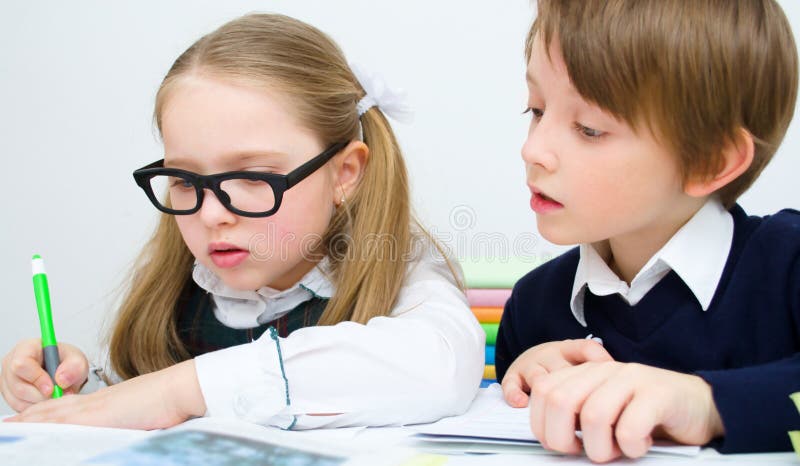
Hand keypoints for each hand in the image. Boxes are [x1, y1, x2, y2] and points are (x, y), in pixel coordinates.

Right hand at [1, 338, 88, 411]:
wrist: (64, 372)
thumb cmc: (66, 362)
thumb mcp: (77, 360)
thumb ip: (74, 367)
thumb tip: (62, 379)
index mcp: (27, 348)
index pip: (22, 364)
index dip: (37, 379)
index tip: (52, 388)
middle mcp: (11, 362)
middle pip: (18, 386)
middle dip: (41, 395)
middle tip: (57, 395)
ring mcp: (7, 379)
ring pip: (17, 399)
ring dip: (39, 402)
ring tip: (54, 395)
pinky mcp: (8, 394)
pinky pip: (18, 407)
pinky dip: (34, 407)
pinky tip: (46, 399)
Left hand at [4, 359, 206, 429]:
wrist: (181, 389)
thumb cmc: (173, 402)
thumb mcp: (147, 416)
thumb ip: (132, 424)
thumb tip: (133, 432)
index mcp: (108, 402)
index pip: (70, 409)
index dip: (48, 413)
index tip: (30, 418)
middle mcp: (98, 402)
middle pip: (55, 409)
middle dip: (29, 417)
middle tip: (7, 423)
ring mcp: (96, 408)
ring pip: (52, 414)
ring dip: (28, 421)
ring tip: (7, 426)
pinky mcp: (97, 415)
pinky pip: (61, 422)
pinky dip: (41, 425)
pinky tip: (26, 429)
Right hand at [501, 339, 611, 406]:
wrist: (533, 360)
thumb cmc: (565, 370)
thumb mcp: (582, 366)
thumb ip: (598, 378)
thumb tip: (621, 401)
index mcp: (571, 349)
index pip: (586, 348)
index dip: (599, 361)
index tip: (611, 378)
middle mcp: (550, 354)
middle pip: (563, 370)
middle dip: (574, 393)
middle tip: (588, 416)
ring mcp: (531, 364)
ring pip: (539, 378)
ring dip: (550, 399)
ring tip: (561, 419)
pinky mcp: (513, 375)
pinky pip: (510, 383)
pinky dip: (515, 393)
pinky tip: (522, 403)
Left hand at [530, 361, 724, 461]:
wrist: (700, 405)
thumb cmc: (646, 416)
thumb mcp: (604, 412)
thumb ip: (576, 417)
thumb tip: (550, 441)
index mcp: (585, 373)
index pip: (543, 392)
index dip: (543, 424)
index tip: (564, 445)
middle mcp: (604, 371)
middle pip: (560, 401)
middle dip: (564, 438)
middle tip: (587, 452)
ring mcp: (632, 379)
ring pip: (593, 415)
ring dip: (600, 447)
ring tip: (617, 451)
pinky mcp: (659, 394)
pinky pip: (630, 427)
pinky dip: (631, 446)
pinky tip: (641, 445)